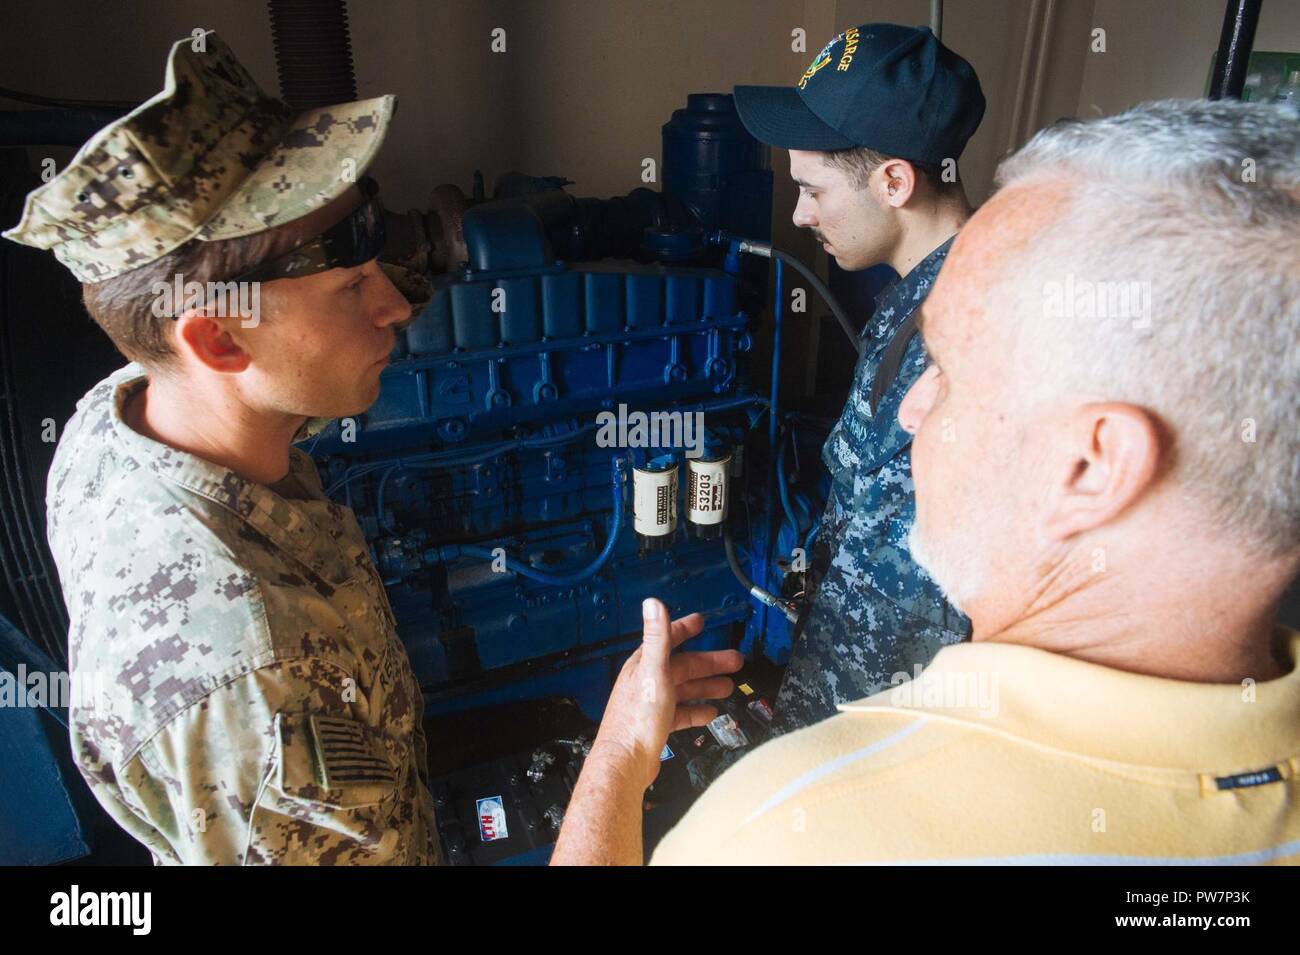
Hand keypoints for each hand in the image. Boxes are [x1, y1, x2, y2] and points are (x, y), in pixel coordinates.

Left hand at [589, 598, 743, 789]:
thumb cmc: (636, 719)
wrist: (626, 762)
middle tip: (734, 661)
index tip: (700, 622)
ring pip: (684, 690)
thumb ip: (656, 637)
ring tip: (728, 687)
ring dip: (706, 687)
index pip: (667, 639)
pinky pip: (681, 713)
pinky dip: (696, 711)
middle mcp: (646, 681)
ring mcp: (651, 704)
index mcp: (644, 665)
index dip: (684, 629)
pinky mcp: (656, 724)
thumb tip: (652, 603)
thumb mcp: (652, 671)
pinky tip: (709, 714)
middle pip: (683, 666)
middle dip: (709, 663)